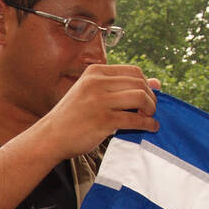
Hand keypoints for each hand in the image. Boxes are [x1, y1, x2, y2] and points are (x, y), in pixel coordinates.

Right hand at [41, 64, 158, 159]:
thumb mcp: (93, 94)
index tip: (146, 97)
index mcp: (95, 72)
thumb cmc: (73, 116)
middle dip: (150, 97)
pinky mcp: (103, 121)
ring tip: (149, 117)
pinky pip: (135, 119)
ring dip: (151, 109)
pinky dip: (148, 124)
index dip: (145, 84)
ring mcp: (100, 101)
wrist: (50, 137)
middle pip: (139, 83)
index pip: (133, 71)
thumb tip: (158, 83)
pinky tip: (150, 128)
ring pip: (140, 98)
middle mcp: (97, 83)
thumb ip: (122, 87)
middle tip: (149, 110)